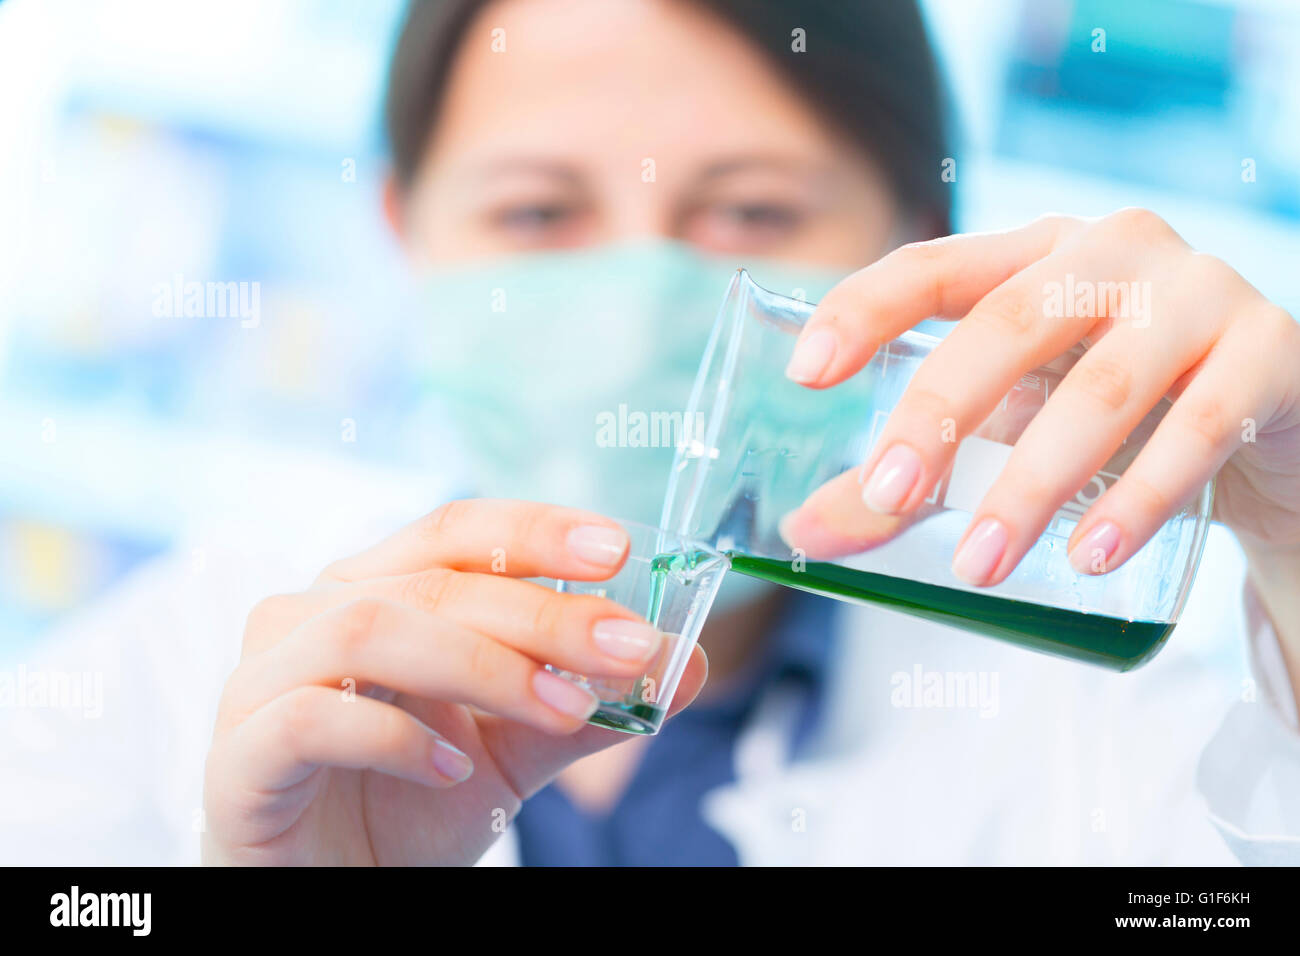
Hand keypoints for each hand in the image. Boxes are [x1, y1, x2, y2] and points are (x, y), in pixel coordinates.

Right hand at [202, 499, 705, 864]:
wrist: (335, 889)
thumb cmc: (412, 803)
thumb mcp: (516, 749)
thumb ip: (589, 707)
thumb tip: (687, 666)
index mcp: (379, 589)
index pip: (457, 530)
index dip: (537, 530)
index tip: (620, 548)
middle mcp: (313, 613)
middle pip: (434, 581)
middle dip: (544, 613)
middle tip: (630, 648)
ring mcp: (265, 678)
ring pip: (369, 628)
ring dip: (484, 665)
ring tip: (564, 709)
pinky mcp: (238, 753)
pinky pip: (311, 717)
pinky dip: (395, 736)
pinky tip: (455, 772)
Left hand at [781, 209, 1299, 585]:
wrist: (1267, 421)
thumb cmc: (1113, 412)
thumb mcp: (1010, 428)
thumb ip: (916, 478)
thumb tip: (806, 531)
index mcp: (1031, 254)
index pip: (934, 266)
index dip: (864, 309)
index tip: (806, 373)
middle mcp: (1112, 251)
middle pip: (1007, 323)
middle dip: (937, 415)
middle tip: (887, 499)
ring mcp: (1198, 292)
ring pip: (1101, 386)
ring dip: (1032, 484)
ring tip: (979, 566)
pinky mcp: (1270, 352)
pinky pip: (1202, 425)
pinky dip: (1140, 497)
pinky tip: (1087, 556)